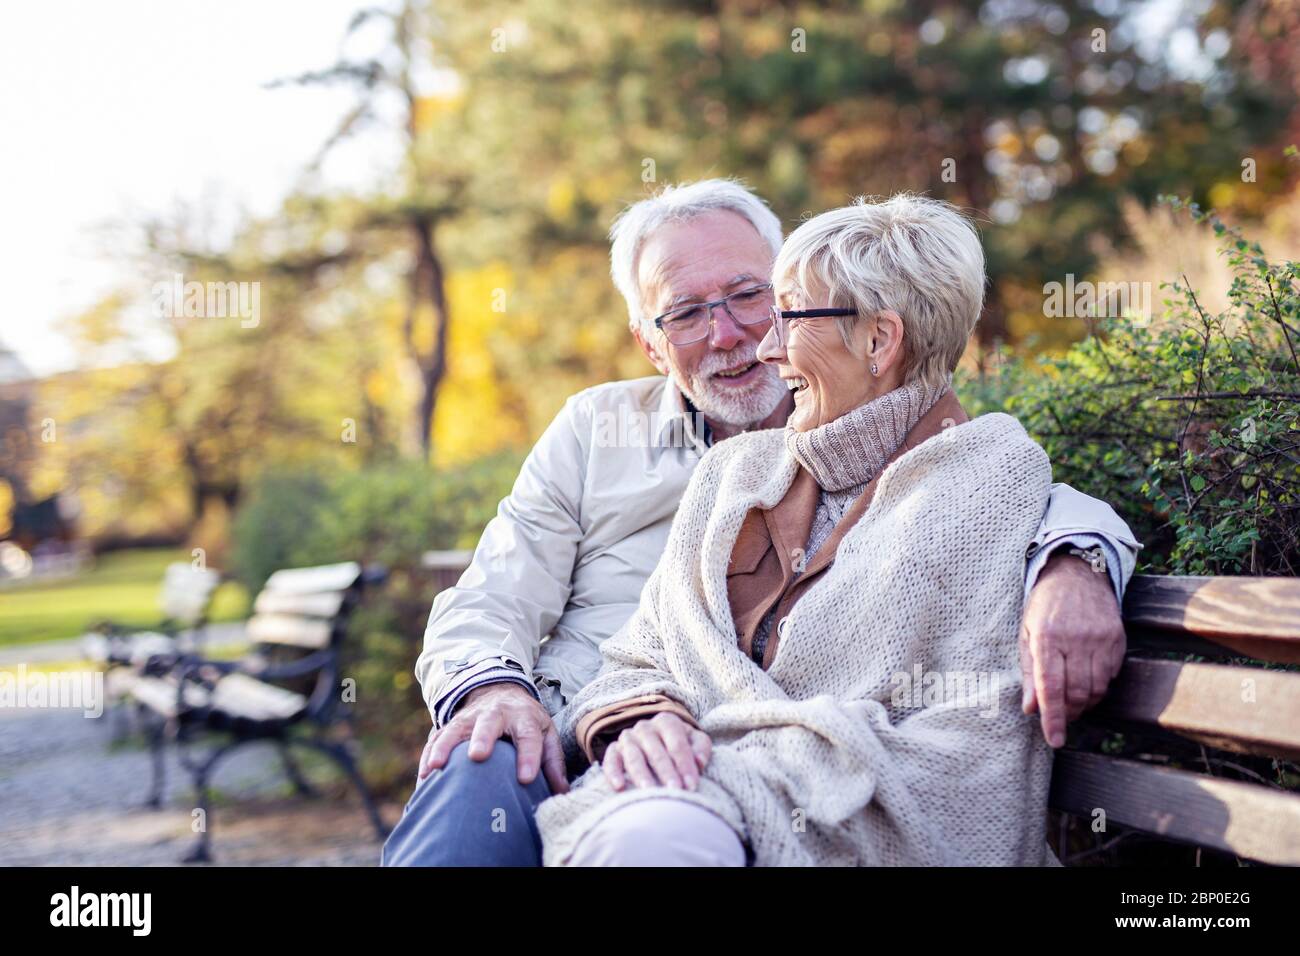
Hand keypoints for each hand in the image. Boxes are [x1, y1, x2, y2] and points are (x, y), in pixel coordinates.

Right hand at [420, 683, 568, 793]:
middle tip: (478, 756)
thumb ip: (552, 762)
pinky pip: (437, 737)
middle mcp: (496, 713)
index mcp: (524, 716)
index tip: (525, 779)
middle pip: (489, 723)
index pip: (528, 735)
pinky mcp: (452, 723)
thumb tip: (562, 793)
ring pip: (456, 729)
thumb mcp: (545, 734)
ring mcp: (470, 717)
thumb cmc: (527, 722)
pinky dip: (429, 754)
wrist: (501, 692)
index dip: (528, 756)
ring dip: (445, 747)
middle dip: (482, 738)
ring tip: (435, 768)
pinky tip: (424, 775)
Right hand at [602, 712, 710, 791]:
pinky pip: (610, 761)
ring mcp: (628, 738)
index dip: (685, 765)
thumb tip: (700, 762)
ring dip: (642, 775)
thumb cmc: (679, 744)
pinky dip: (613, 773)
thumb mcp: (694, 740)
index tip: (692, 785)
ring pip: (634, 757)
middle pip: (656, 752)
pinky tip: (619, 787)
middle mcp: (645, 728)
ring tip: (649, 792)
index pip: (677, 744)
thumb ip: (701, 749)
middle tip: (674, 791)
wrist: (655, 738)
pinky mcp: (613, 750)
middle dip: (666, 773)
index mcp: (667, 722)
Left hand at [1019, 552, 1125, 748]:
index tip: (1055, 740)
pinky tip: (1088, 678)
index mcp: (1046, 638)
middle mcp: (1074, 640)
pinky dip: (1099, 686)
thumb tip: (1030, 708)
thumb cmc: (1044, 606)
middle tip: (1062, 717)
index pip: (1050, 688)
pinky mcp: (1117, 639)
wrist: (1077, 574)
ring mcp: (1099, 639)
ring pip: (1097, 689)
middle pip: (1077, 693)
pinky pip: (1111, 676)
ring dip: (1085, 703)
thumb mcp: (1026, 633)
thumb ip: (1029, 673)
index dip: (1053, 718)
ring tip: (1073, 701)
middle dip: (1069, 713)